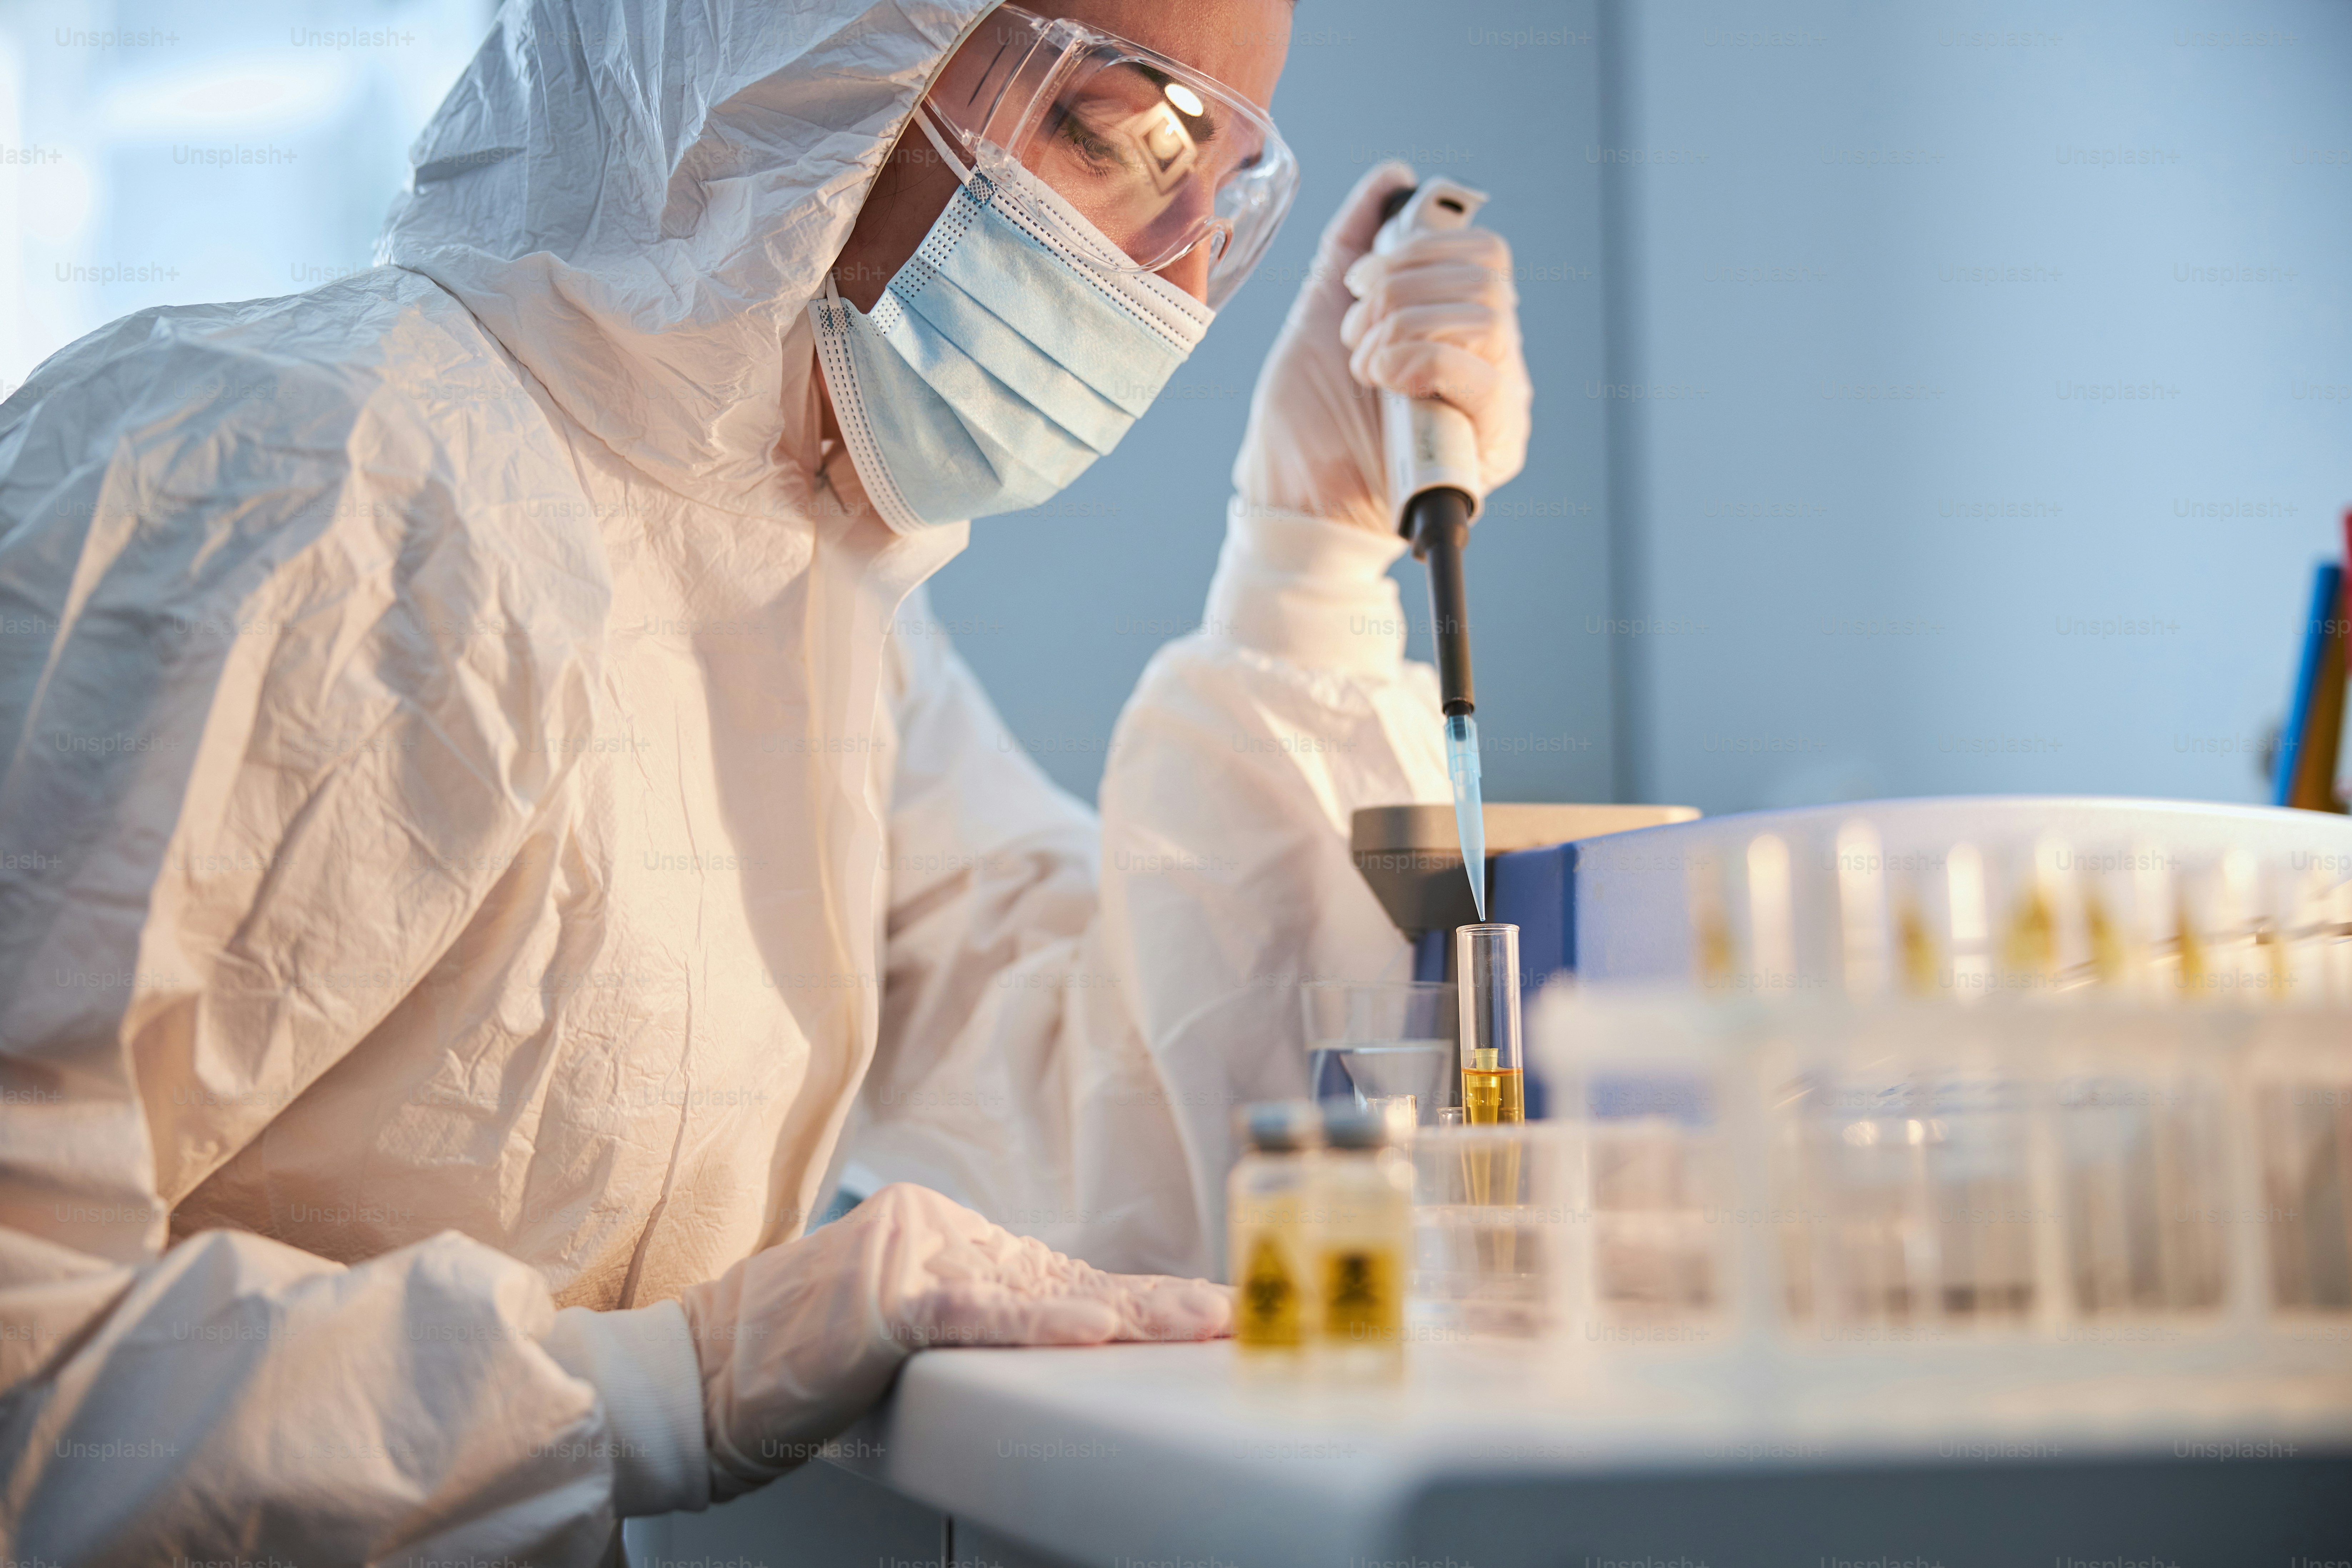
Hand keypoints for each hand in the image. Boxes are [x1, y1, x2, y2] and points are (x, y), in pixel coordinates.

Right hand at [680, 1184, 1228, 1498]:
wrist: (700, 1379)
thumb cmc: (793, 1368)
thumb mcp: (900, 1336)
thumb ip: (967, 1321)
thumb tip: (1054, 1335)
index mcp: (941, 1238)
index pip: (1058, 1274)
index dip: (1135, 1296)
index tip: (1201, 1309)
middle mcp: (936, 1232)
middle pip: (1066, 1278)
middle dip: (1154, 1303)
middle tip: (1230, 1314)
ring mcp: (913, 1257)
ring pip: (1038, 1292)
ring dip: (1128, 1315)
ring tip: (1199, 1322)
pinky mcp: (888, 1299)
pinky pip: (978, 1314)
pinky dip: (1039, 1325)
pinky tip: (1096, 1327)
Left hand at [1232, 161, 1532, 534]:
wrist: (1289, 491)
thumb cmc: (1307, 413)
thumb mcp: (1324, 305)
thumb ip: (1358, 237)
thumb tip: (1395, 179)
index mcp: (1459, 325)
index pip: (1483, 253)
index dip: (1418, 249)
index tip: (1357, 281)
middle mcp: (1492, 361)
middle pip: (1487, 276)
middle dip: (1402, 286)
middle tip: (1354, 327)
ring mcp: (1497, 402)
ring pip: (1488, 315)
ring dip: (1405, 324)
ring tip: (1363, 361)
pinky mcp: (1492, 444)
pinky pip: (1481, 373)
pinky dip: (1419, 358)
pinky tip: (1380, 378)